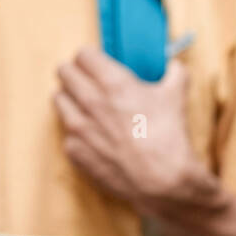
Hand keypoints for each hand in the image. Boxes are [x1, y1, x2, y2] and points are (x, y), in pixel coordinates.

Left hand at [53, 49, 217, 218]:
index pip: (83, 55)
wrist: (162, 180)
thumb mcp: (176, 96)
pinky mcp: (73, 149)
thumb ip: (174, 73)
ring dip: (70, 98)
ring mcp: (78, 127)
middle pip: (64, 72)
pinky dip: (76, 131)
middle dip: (74, 73)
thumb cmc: (168, 137)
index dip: (90, 57)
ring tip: (85, 105)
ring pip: (58, 99)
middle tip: (85, 79)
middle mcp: (89, 101)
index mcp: (113, 83)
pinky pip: (66, 131)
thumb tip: (173, 65)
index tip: (95, 62)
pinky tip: (92, 134)